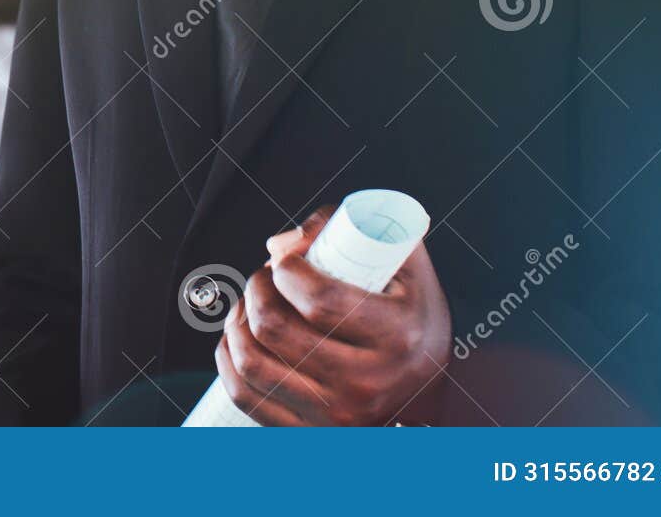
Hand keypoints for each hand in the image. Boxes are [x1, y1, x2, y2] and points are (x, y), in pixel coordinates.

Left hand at [214, 205, 451, 425]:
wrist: (432, 378)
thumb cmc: (412, 309)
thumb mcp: (402, 257)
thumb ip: (346, 228)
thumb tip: (280, 244)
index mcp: (396, 335)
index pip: (318, 300)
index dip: (285, 270)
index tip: (286, 261)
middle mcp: (367, 383)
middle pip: (276, 329)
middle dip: (256, 288)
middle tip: (264, 277)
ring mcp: (338, 414)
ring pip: (253, 364)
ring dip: (237, 322)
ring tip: (249, 304)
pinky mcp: (313, 433)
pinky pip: (248, 398)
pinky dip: (229, 361)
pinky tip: (237, 337)